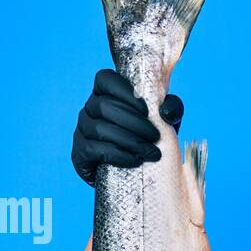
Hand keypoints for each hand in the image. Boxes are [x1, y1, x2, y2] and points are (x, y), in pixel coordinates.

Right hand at [70, 69, 184, 185]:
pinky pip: (94, 149)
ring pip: (99, 128)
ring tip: (151, 152)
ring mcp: (82, 129)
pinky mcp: (80, 152)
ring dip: (129, 141)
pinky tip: (135, 160)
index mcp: (105, 93)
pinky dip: (118, 155)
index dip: (124, 91)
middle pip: (104, 106)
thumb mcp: (165, 121)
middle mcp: (90, 108)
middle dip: (134, 123)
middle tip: (156, 137)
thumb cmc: (149, 138)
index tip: (146, 109)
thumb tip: (167, 110)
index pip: (105, 79)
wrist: (136, 172)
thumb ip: (171, 109)